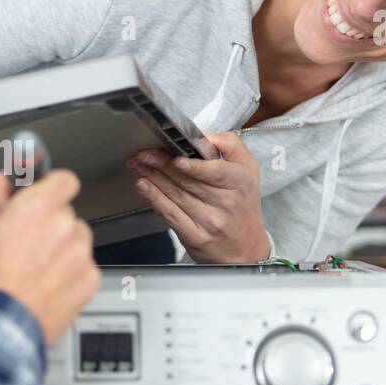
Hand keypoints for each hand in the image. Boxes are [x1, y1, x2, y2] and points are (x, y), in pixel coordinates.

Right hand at [0, 170, 101, 342]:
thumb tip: (2, 181)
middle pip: (68, 214)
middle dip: (53, 226)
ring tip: (40, 269)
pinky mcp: (90, 277)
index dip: (54, 189)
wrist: (3, 324)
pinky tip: (51, 284)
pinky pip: (86, 266)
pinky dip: (73, 274)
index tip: (48, 198)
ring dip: (65, 249)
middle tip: (31, 246)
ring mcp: (80, 252)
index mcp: (36, 208)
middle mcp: (63, 225)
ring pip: (78, 240)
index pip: (65, 180)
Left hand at [126, 132, 270, 262]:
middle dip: (161, 164)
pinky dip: (154, 198)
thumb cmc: (242, 204)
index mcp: (240, 182)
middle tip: (143, 154)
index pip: (216, 172)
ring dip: (152, 176)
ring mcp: (209, 221)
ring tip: (137, 164)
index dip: (194, 166)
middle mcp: (226, 203)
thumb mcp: (248, 169)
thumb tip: (204, 136)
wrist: (245, 248)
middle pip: (188, 181)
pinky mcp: (194, 235)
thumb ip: (230, 145)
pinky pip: (170, 213)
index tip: (176, 159)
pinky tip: (143, 186)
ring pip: (176, 194)